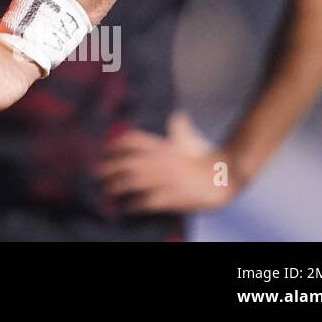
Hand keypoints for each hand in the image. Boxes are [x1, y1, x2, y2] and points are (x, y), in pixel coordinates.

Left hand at [96, 109, 235, 213]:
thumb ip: (180, 126)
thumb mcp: (190, 139)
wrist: (224, 176)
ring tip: (106, 191)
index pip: (133, 140)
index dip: (116, 144)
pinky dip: (134, 204)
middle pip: (127, 163)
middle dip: (109, 168)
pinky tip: (126, 207)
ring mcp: (166, 179)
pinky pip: (148, 201)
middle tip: (97, 174)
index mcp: (163, 145)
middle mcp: (161, 161)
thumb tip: (177, 114)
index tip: (105, 150)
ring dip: (117, 187)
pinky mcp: (173, 196)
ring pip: (133, 182)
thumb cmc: (204, 156)